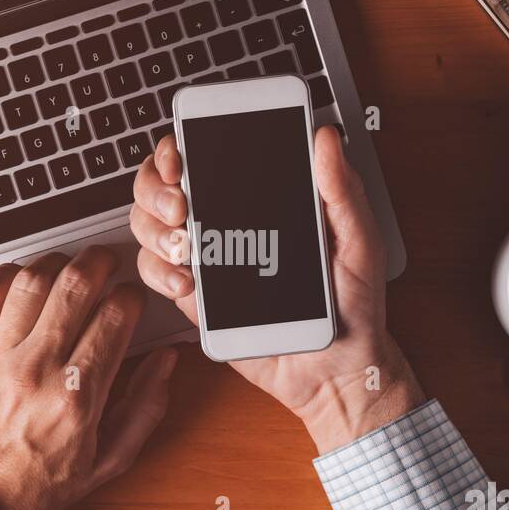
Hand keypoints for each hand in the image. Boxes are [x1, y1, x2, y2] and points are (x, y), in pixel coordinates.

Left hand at [0, 246, 177, 509]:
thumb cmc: (39, 487)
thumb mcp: (110, 460)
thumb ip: (145, 407)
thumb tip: (165, 361)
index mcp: (78, 397)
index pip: (115, 317)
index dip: (132, 296)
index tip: (133, 298)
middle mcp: (36, 371)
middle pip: (74, 285)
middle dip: (99, 262)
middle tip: (107, 261)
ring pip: (31, 281)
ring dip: (57, 263)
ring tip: (68, 268)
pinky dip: (8, 275)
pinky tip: (24, 279)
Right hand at [131, 126, 424, 453]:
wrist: (338, 370)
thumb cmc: (355, 305)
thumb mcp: (359, 241)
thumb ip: (342, 190)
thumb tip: (328, 139)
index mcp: (260, 201)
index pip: (204, 158)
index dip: (175, 151)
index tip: (178, 158)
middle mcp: (226, 226)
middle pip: (160, 189)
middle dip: (154, 191)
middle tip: (180, 206)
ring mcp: (207, 263)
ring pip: (148, 229)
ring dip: (154, 232)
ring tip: (184, 247)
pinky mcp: (198, 302)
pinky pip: (159, 277)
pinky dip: (161, 275)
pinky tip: (188, 283)